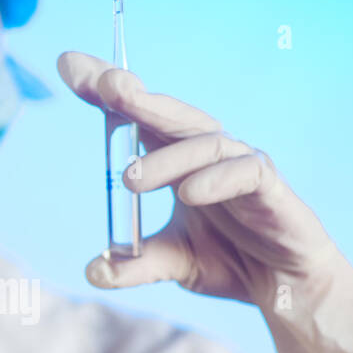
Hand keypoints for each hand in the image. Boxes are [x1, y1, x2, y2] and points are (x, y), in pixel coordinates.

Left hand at [57, 50, 352, 352]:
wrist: (286, 287)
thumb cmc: (231, 260)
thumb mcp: (173, 264)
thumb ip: (135, 265)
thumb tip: (93, 270)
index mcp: (175, 159)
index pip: (136, 115)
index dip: (104, 88)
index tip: (67, 65)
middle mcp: (204, 152)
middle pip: (167, 112)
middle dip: (134, 96)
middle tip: (104, 84)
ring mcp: (238, 164)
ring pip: (202, 142)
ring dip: (165, 156)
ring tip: (131, 178)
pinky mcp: (269, 185)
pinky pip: (244, 171)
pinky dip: (215, 179)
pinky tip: (189, 194)